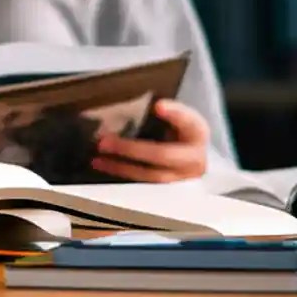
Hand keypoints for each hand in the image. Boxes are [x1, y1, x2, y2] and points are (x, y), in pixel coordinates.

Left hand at [89, 99, 208, 182]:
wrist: (189, 155)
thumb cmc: (178, 129)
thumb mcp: (176, 114)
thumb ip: (164, 110)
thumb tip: (148, 105)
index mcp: (198, 132)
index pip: (188, 121)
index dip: (174, 114)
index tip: (158, 106)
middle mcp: (194, 159)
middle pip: (163, 155)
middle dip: (132, 149)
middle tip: (104, 141)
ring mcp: (181, 178)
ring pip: (150, 175)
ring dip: (121, 166)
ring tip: (98, 156)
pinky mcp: (167, 190)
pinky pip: (141, 183)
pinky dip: (119, 173)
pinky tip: (100, 164)